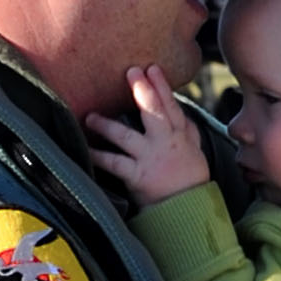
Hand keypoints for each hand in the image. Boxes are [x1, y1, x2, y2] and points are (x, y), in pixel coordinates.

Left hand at [82, 64, 211, 205]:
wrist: (188, 211)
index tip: (152, 68)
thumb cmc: (190, 181)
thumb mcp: (195, 152)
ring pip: (125, 136)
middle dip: (143, 91)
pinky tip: (86, 149)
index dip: (161, 86)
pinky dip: (98, 156)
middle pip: (154, 112)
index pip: (171, 106)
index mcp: (179, 136)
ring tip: (91, 117)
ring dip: (106, 125)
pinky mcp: (137, 176)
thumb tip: (180, 111)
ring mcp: (149, 159)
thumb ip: (187, 131)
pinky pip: (114, 163)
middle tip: (131, 72)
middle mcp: (164, 144)